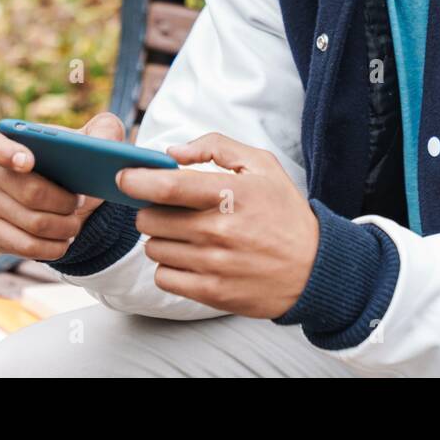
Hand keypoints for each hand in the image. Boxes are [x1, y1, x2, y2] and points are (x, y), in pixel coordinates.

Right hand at [0, 112, 122, 260]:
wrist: (78, 200)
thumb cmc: (81, 161)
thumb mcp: (100, 140)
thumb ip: (105, 131)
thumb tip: (102, 143)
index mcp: (9, 138)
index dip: (2, 152)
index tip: (28, 162)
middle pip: (23, 189)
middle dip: (61, 200)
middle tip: (79, 201)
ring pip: (29, 222)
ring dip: (62, 226)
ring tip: (75, 222)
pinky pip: (22, 246)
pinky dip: (50, 248)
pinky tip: (63, 242)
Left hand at [117, 133, 319, 318]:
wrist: (316, 268)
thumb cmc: (283, 211)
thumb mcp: (262, 164)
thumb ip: (216, 147)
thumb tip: (173, 153)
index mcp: (231, 194)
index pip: (167, 187)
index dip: (136, 180)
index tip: (123, 176)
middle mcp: (220, 231)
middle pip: (150, 220)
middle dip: (151, 210)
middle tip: (168, 209)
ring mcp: (214, 265)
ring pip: (154, 248)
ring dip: (161, 238)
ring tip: (186, 233)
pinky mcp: (212, 293)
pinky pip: (164, 277)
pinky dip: (169, 266)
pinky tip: (190, 257)